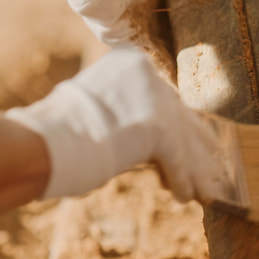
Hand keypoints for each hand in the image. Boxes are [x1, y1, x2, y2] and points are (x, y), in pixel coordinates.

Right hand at [5, 47, 223, 201]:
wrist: (46, 139)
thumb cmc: (57, 128)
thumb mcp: (95, 103)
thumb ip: (123, 108)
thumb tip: (143, 132)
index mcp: (131, 62)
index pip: (164, 96)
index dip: (178, 122)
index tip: (193, 138)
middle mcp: (148, 74)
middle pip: (180, 115)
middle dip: (197, 145)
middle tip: (212, 163)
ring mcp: (155, 100)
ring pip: (185, 140)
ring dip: (197, 170)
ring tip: (208, 191)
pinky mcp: (159, 128)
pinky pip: (177, 160)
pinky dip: (183, 180)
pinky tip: (187, 197)